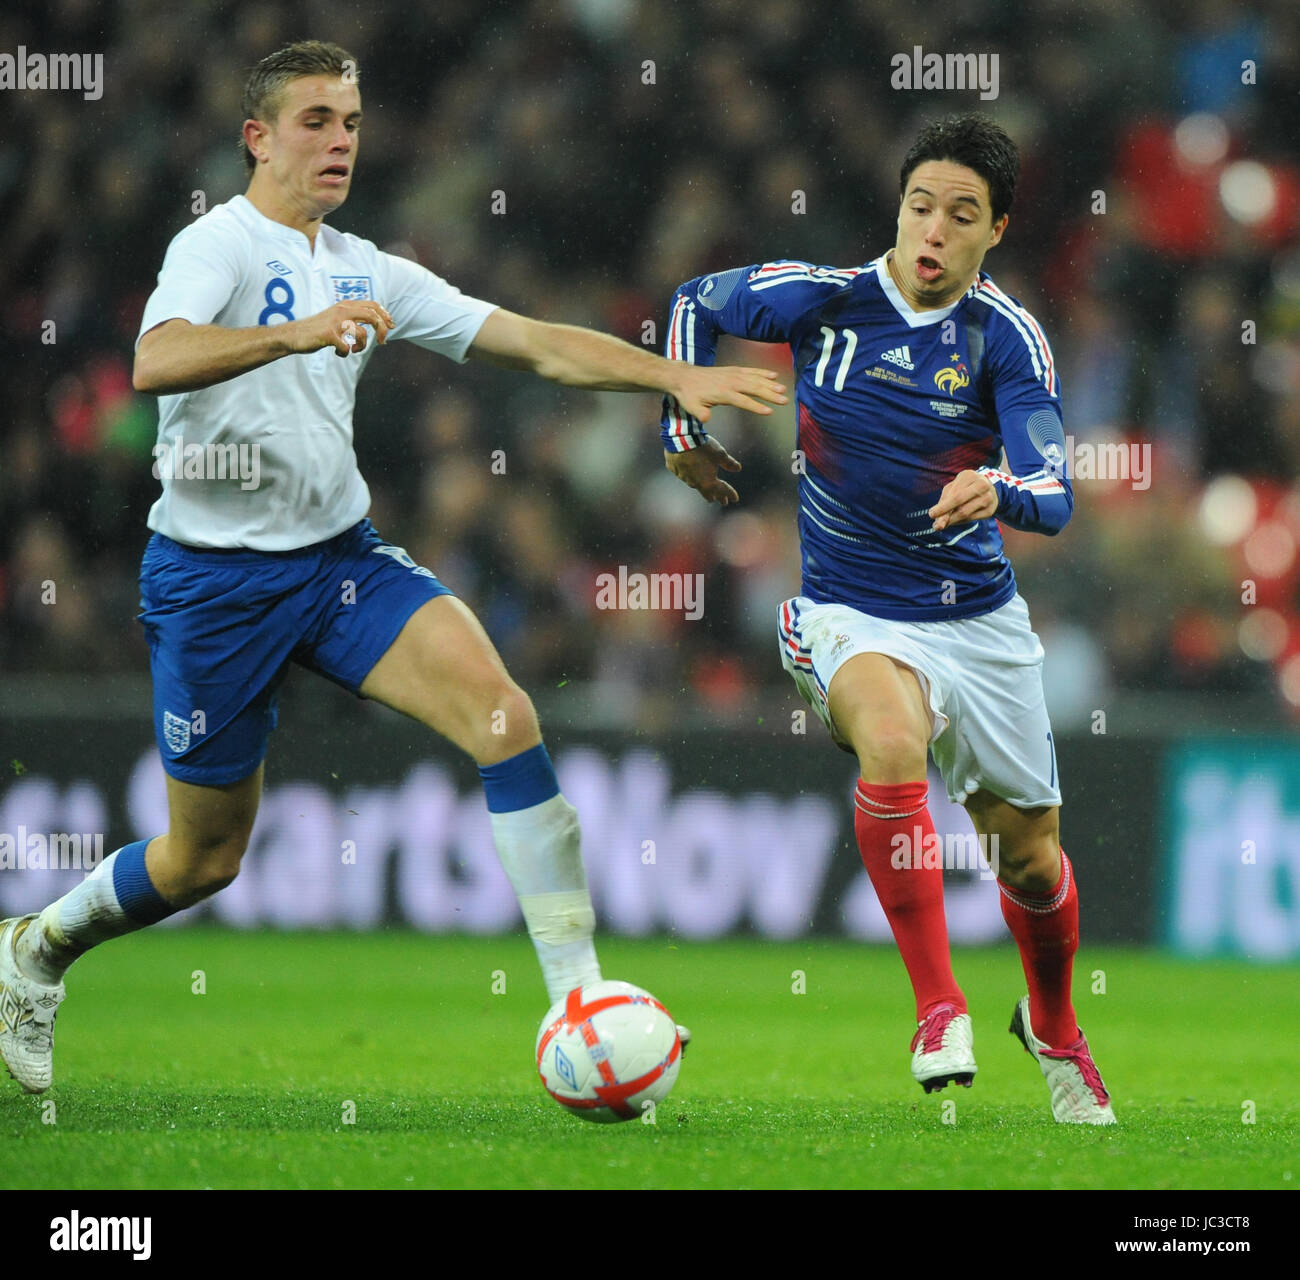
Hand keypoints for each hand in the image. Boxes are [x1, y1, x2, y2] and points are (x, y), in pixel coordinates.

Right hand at [291, 300, 395, 356]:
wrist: (294, 335)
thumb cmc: (317, 330)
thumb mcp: (336, 318)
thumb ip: (352, 317)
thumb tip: (375, 322)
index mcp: (345, 305)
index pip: (372, 305)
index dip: (385, 315)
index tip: (392, 325)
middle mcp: (342, 310)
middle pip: (372, 315)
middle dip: (383, 329)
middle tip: (383, 342)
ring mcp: (335, 322)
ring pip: (362, 333)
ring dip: (362, 346)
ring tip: (354, 350)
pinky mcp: (328, 335)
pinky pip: (346, 347)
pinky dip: (345, 353)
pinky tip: (339, 353)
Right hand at [665, 437, 742, 505]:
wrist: (681, 439)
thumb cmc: (703, 447)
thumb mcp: (720, 454)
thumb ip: (729, 463)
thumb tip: (738, 468)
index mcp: (709, 482)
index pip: (723, 490)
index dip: (730, 494)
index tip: (735, 499)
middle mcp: (696, 483)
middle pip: (708, 494)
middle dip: (716, 497)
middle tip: (723, 501)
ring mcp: (684, 477)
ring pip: (695, 485)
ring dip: (702, 487)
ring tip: (706, 489)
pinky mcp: (674, 469)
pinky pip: (682, 474)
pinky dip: (688, 473)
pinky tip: (689, 471)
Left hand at [669, 364, 786, 420]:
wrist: (684, 377)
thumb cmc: (689, 394)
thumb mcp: (691, 406)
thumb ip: (700, 413)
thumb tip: (706, 418)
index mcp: (723, 393)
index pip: (743, 401)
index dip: (756, 407)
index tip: (769, 412)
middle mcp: (731, 382)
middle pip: (754, 388)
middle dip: (770, 394)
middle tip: (784, 400)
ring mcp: (733, 374)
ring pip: (755, 378)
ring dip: (770, 383)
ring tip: (783, 389)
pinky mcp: (733, 370)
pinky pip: (751, 370)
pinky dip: (763, 372)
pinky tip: (774, 375)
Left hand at [929, 469, 998, 529]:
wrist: (989, 487)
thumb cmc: (965, 488)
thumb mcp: (954, 488)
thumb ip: (944, 502)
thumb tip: (938, 523)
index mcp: (969, 476)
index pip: (954, 494)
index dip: (943, 506)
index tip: (931, 514)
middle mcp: (981, 485)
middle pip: (961, 502)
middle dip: (946, 515)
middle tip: (936, 525)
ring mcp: (988, 498)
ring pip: (966, 513)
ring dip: (952, 520)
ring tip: (943, 524)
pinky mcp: (990, 510)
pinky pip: (972, 519)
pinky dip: (960, 521)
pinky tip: (955, 520)